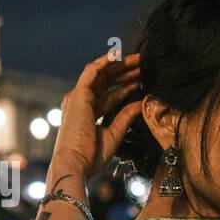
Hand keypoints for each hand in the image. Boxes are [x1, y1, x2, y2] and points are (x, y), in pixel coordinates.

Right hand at [49, 51, 143, 180]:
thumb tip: (140, 103)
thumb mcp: (114, 134)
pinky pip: (92, 71)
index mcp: (89, 113)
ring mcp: (78, 97)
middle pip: (107, 81)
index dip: (127, 86)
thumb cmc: (91, 156)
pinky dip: (105, 62)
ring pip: (102, 74)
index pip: (110, 94)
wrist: (75, 164)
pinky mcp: (78, 94)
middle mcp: (82, 102)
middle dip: (126, 72)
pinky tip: (119, 55)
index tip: (143, 79)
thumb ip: (126, 117)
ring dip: (120, 65)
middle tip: (144, 64)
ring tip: (138, 58)